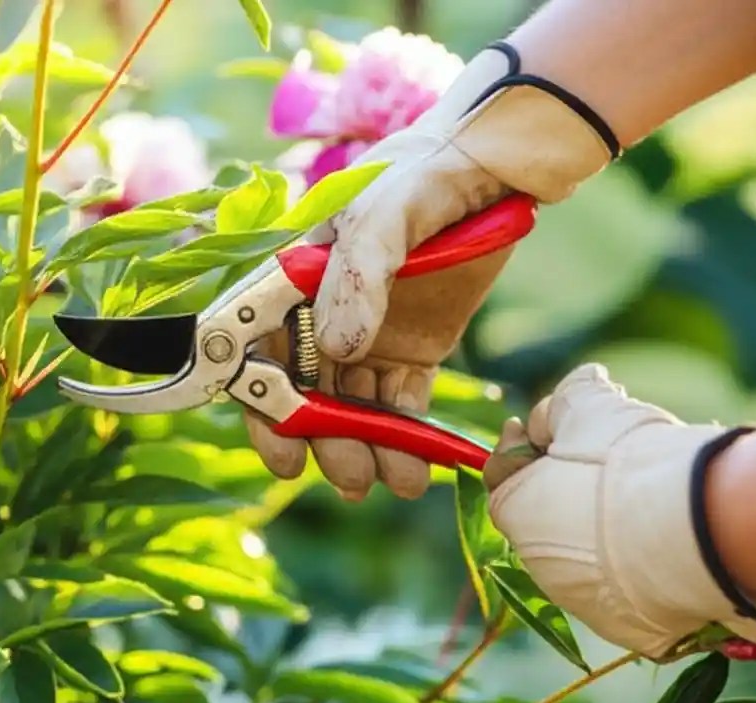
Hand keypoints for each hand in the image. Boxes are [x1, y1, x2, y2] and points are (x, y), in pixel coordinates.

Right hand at [245, 42, 616, 499]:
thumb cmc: (425, 174)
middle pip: (305, 393)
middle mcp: (322, 316)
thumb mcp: (383, 211)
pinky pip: (402, 407)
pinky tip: (419, 471)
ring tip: (394, 482)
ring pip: (353, 409)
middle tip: (348, 477)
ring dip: (367, 450)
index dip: (264, 407)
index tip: (284, 452)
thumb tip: (337, 349)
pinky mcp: (414, 351)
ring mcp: (368, 337)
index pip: (261, 353)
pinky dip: (407, 441)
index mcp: (293, 282)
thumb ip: (358, 274)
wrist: (495, 168)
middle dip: (322, 441)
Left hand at [482, 363, 755, 660]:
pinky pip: (628, 587)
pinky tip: (667, 533)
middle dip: (565, 486)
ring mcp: (585, 603)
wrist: (702, 530)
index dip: (520, 447)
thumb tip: (583, 383)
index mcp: (516, 514)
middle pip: (546, 517)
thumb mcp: (592, 406)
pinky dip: (640, 561)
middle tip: (599, 457)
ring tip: (642, 494)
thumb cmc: (631, 463)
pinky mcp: (630, 629)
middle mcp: (541, 567)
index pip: (502, 479)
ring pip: (587, 554)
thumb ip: (571, 396)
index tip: (535, 426)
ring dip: (603, 525)